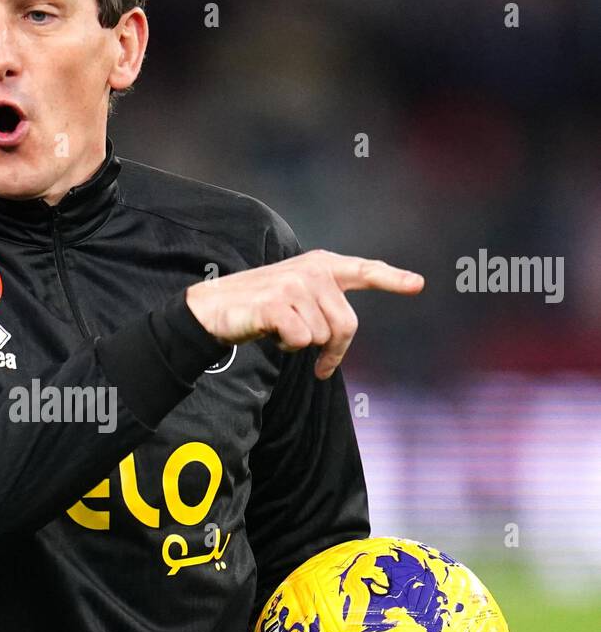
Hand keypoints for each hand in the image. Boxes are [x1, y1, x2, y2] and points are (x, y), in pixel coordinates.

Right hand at [185, 249, 423, 379]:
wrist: (213, 308)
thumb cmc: (258, 307)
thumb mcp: (296, 297)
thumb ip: (324, 303)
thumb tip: (342, 332)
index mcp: (321, 265)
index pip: (364, 271)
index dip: (392, 279)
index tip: (418, 284)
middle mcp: (312, 270)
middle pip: (346, 324)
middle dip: (334, 351)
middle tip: (323, 366)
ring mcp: (294, 285)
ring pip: (321, 337)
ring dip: (301, 344)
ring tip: (280, 330)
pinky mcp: (277, 303)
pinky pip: (301, 341)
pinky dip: (286, 346)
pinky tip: (269, 332)